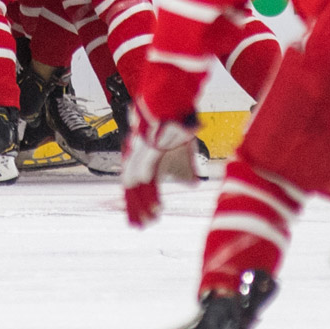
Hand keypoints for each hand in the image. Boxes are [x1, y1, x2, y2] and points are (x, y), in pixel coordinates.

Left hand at [121, 101, 198, 227]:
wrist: (175, 102)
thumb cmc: (179, 128)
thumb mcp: (184, 153)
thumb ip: (187, 170)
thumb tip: (194, 184)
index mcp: (146, 164)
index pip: (141, 190)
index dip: (140, 206)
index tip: (144, 222)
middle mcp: (141, 160)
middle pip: (135, 189)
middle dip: (139, 209)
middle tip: (142, 226)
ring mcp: (144, 152)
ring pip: (139, 181)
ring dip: (145, 200)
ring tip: (150, 217)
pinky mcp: (150, 143)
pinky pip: (146, 163)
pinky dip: (145, 177)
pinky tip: (148, 190)